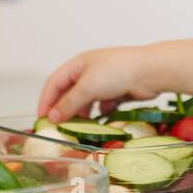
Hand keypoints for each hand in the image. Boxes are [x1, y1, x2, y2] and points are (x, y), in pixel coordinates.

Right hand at [37, 47, 162, 121]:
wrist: (150, 72)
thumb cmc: (118, 72)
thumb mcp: (88, 87)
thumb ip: (69, 103)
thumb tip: (52, 117)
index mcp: (78, 64)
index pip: (54, 82)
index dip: (46, 100)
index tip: (41, 119)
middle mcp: (89, 72)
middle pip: (69, 93)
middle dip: (64, 110)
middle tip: (59, 128)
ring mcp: (104, 81)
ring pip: (86, 101)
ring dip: (82, 114)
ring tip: (80, 127)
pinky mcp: (117, 91)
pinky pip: (102, 105)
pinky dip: (101, 111)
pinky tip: (105, 115)